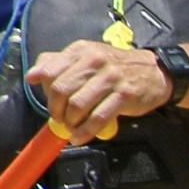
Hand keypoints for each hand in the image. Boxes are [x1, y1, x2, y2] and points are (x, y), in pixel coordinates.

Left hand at [25, 39, 177, 137]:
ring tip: (71, 127)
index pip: (51, 70)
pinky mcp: (124, 95)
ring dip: (70, 122)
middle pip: (61, 89)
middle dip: (56, 110)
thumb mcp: (87, 58)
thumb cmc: (116, 68)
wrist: (155, 72)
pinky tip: (79, 138)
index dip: (44, 90)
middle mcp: (95, 61)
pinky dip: (85, 132)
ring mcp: (111, 78)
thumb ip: (58, 64)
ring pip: (78, 105)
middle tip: (59, 119)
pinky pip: (99, 117)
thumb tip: (32, 76)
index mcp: (81, 51)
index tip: (49, 101)